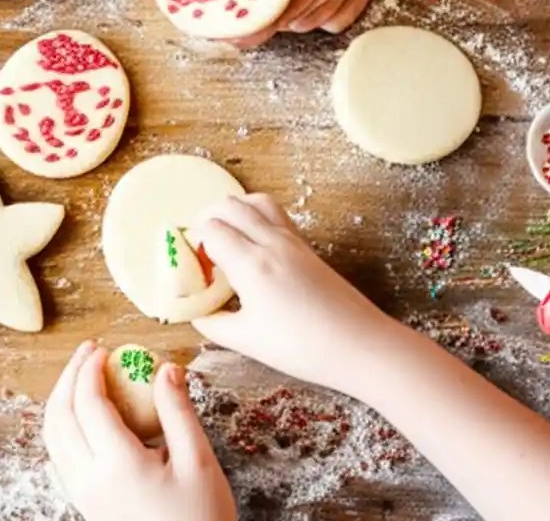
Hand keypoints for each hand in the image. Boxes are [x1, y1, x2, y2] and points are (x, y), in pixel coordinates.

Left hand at [43, 341, 237, 520]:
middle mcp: (90, 480)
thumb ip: (178, 411)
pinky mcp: (84, 504)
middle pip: (60, 416)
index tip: (103, 349)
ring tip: (83, 376)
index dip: (91, 370)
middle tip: (89, 351)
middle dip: (70, 376)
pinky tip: (84, 415)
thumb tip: (166, 368)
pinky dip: (63, 426)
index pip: (89, 404)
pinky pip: (60, 456)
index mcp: (119, 466)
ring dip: (62, 399)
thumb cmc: (202, 518)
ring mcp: (82, 495)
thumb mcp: (199, 461)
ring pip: (53, 437)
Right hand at [190, 194, 400, 397]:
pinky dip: (257, 217)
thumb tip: (198, 314)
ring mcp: (293, 241)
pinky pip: (276, 216)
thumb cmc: (302, 347)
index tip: (189, 261)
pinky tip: (254, 246)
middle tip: (201, 244)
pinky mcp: (308, 248)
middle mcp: (271, 242)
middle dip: (208, 217)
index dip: (193, 240)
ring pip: (257, 202)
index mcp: (251, 264)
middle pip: (231, 205)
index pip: (211, 229)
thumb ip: (215, 324)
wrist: (359, 344)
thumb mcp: (247, 341)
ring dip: (235, 210)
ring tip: (226, 237)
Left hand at [220, 0, 382, 46]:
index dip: (242, 28)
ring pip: (307, 25)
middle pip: (285, 23)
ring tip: (264, 6)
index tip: (222, 30)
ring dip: (283, 23)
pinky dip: (314, 19)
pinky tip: (297, 5)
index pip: (270, 13)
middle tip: (234, 19)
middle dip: (257, 26)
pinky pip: (336, 21)